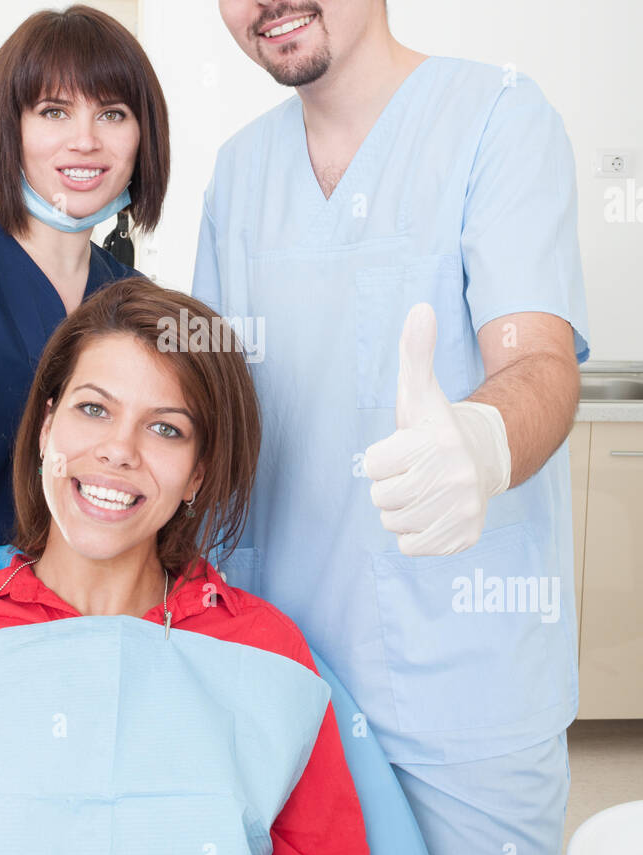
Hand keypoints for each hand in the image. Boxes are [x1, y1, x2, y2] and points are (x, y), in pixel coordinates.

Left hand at [363, 303, 510, 556]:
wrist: (483, 459)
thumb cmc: (435, 425)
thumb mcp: (420, 389)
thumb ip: (415, 351)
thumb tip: (420, 308)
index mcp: (436, 442)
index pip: (371, 465)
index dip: (382, 457)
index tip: (404, 448)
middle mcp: (453, 477)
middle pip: (380, 498)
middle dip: (390, 485)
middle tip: (414, 471)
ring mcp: (461, 510)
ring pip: (393, 523)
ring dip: (401, 509)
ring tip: (423, 490)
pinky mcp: (463, 538)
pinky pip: (410, 546)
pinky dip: (414, 533)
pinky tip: (432, 511)